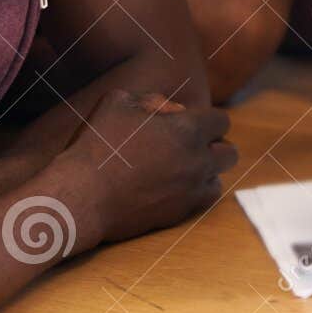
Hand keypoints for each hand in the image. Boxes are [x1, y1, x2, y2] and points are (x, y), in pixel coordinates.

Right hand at [67, 88, 236, 247]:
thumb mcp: (118, 103)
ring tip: (184, 168)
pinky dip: (196, 192)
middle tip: (192, 146)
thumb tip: (169, 108)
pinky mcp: (179, 213)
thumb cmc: (97, 145)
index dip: (208, 120)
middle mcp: (197, 161)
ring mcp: (190, 190)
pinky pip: (203, 201)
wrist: (82, 196)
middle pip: (229, 152)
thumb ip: (150, 99)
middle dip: (215, 146)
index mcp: (187, 130)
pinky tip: (177, 187)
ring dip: (207, 171)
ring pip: (219, 179)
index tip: (191, 122)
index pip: (222, 121)